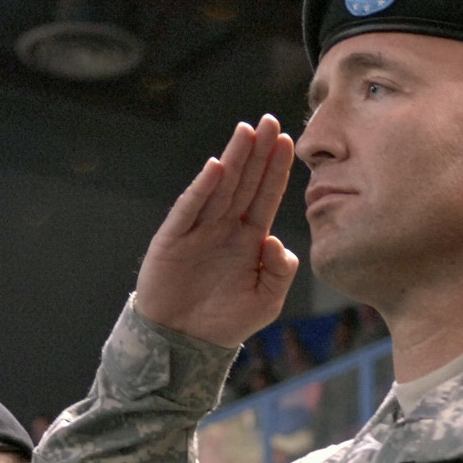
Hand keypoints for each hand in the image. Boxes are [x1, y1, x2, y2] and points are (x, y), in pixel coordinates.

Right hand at [134, 114, 299, 347]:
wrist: (184, 342)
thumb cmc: (226, 322)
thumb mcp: (266, 301)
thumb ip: (280, 272)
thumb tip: (277, 240)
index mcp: (249, 238)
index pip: (266, 196)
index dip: (276, 169)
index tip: (288, 142)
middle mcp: (225, 227)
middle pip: (245, 182)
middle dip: (258, 152)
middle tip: (269, 121)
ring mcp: (198, 230)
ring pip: (220, 188)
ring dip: (233, 159)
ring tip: (246, 132)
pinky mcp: (174, 239)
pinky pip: (189, 210)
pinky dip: (202, 189)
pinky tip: (216, 168)